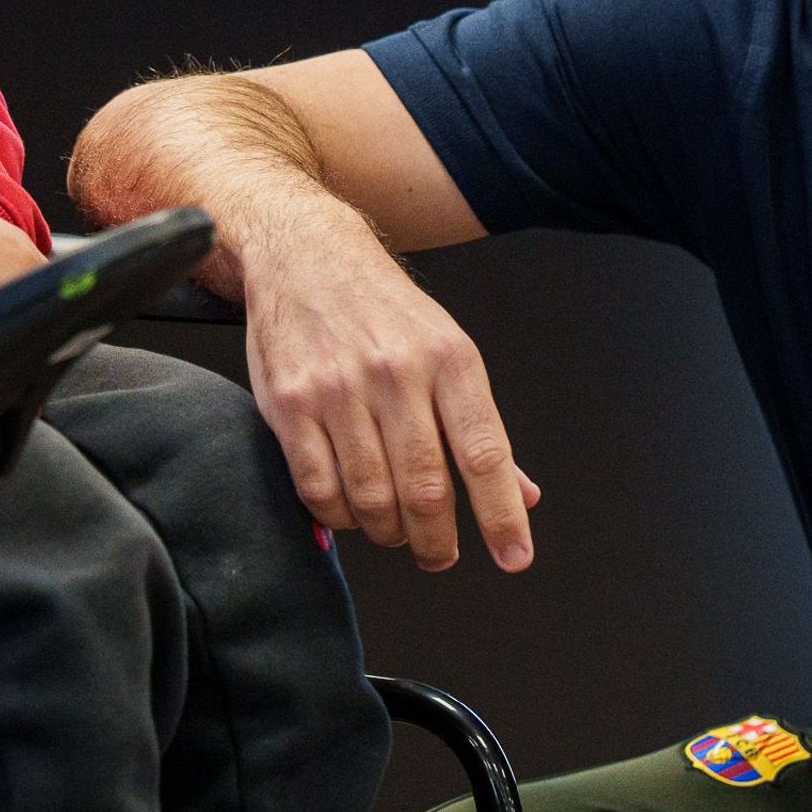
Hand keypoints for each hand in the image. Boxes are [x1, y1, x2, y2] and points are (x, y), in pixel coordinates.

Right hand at [240, 215, 539, 572]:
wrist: (305, 254)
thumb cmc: (382, 308)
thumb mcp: (447, 349)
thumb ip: (480, 428)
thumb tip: (523, 496)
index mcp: (449, 358)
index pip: (484, 454)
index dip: (501, 515)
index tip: (515, 557)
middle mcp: (396, 372)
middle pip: (426, 489)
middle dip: (437, 541)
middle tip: (438, 553)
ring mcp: (338, 388)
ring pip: (371, 497)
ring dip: (388, 532)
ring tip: (393, 529)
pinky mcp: (289, 403)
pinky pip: (318, 488)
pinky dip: (339, 517)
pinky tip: (350, 509)